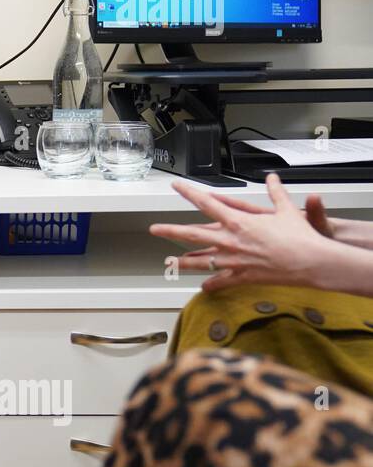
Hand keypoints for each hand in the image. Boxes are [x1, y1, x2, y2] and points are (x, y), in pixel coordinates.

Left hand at [148, 173, 333, 291]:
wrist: (311, 262)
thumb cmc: (300, 236)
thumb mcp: (286, 210)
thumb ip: (276, 193)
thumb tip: (273, 178)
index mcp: (238, 221)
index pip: (206, 204)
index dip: (189, 193)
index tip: (176, 187)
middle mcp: (230, 240)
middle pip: (193, 234)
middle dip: (171, 231)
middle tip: (154, 229)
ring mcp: (234, 260)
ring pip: (201, 262)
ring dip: (183, 262)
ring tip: (168, 262)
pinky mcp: (243, 276)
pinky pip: (223, 281)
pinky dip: (213, 284)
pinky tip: (203, 287)